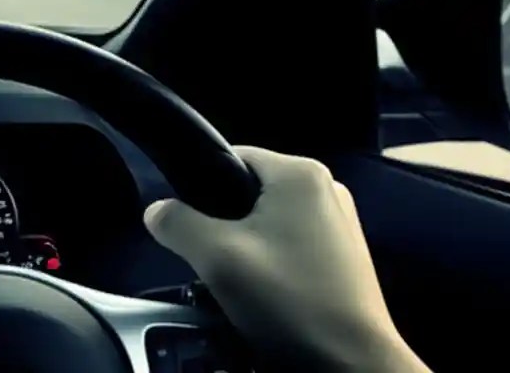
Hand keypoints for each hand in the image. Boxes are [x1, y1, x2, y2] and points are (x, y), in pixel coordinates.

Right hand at [144, 147, 429, 372]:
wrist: (353, 364)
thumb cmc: (290, 302)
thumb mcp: (217, 258)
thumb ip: (178, 224)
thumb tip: (156, 211)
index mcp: (300, 172)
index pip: (229, 158)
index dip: (201, 190)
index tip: (191, 229)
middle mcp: (326, 187)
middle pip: (248, 193)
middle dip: (224, 227)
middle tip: (215, 263)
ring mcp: (340, 222)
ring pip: (267, 223)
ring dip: (246, 250)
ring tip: (242, 283)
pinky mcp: (344, 255)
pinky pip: (290, 245)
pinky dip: (272, 264)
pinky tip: (269, 294)